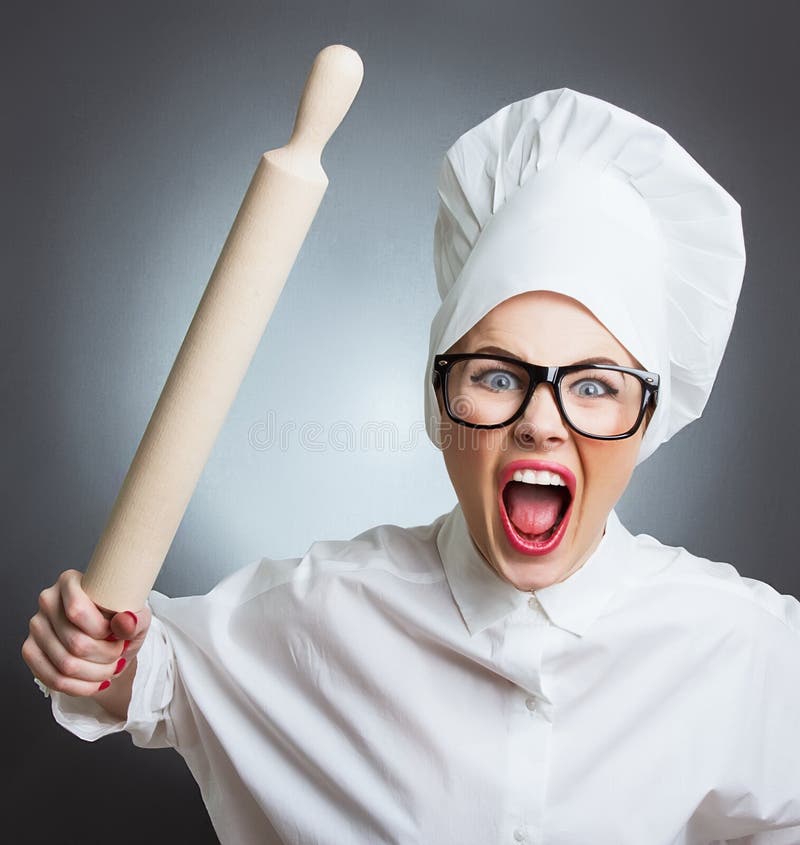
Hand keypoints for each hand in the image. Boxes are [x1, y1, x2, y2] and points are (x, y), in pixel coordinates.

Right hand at [21, 569, 150, 700]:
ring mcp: (36, 626)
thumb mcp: (137, 617)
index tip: (118, 634)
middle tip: (119, 653)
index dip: (101, 631)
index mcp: (70, 581)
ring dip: (96, 673)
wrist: (111, 640)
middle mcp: (47, 600)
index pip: (77, 611)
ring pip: (65, 664)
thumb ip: (135, 619)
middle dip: (105, 656)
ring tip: (111, 667)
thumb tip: (124, 622)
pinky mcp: (30, 650)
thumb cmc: (122, 622)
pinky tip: (96, 682)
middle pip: (75, 642)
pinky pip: (53, 679)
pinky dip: (80, 687)